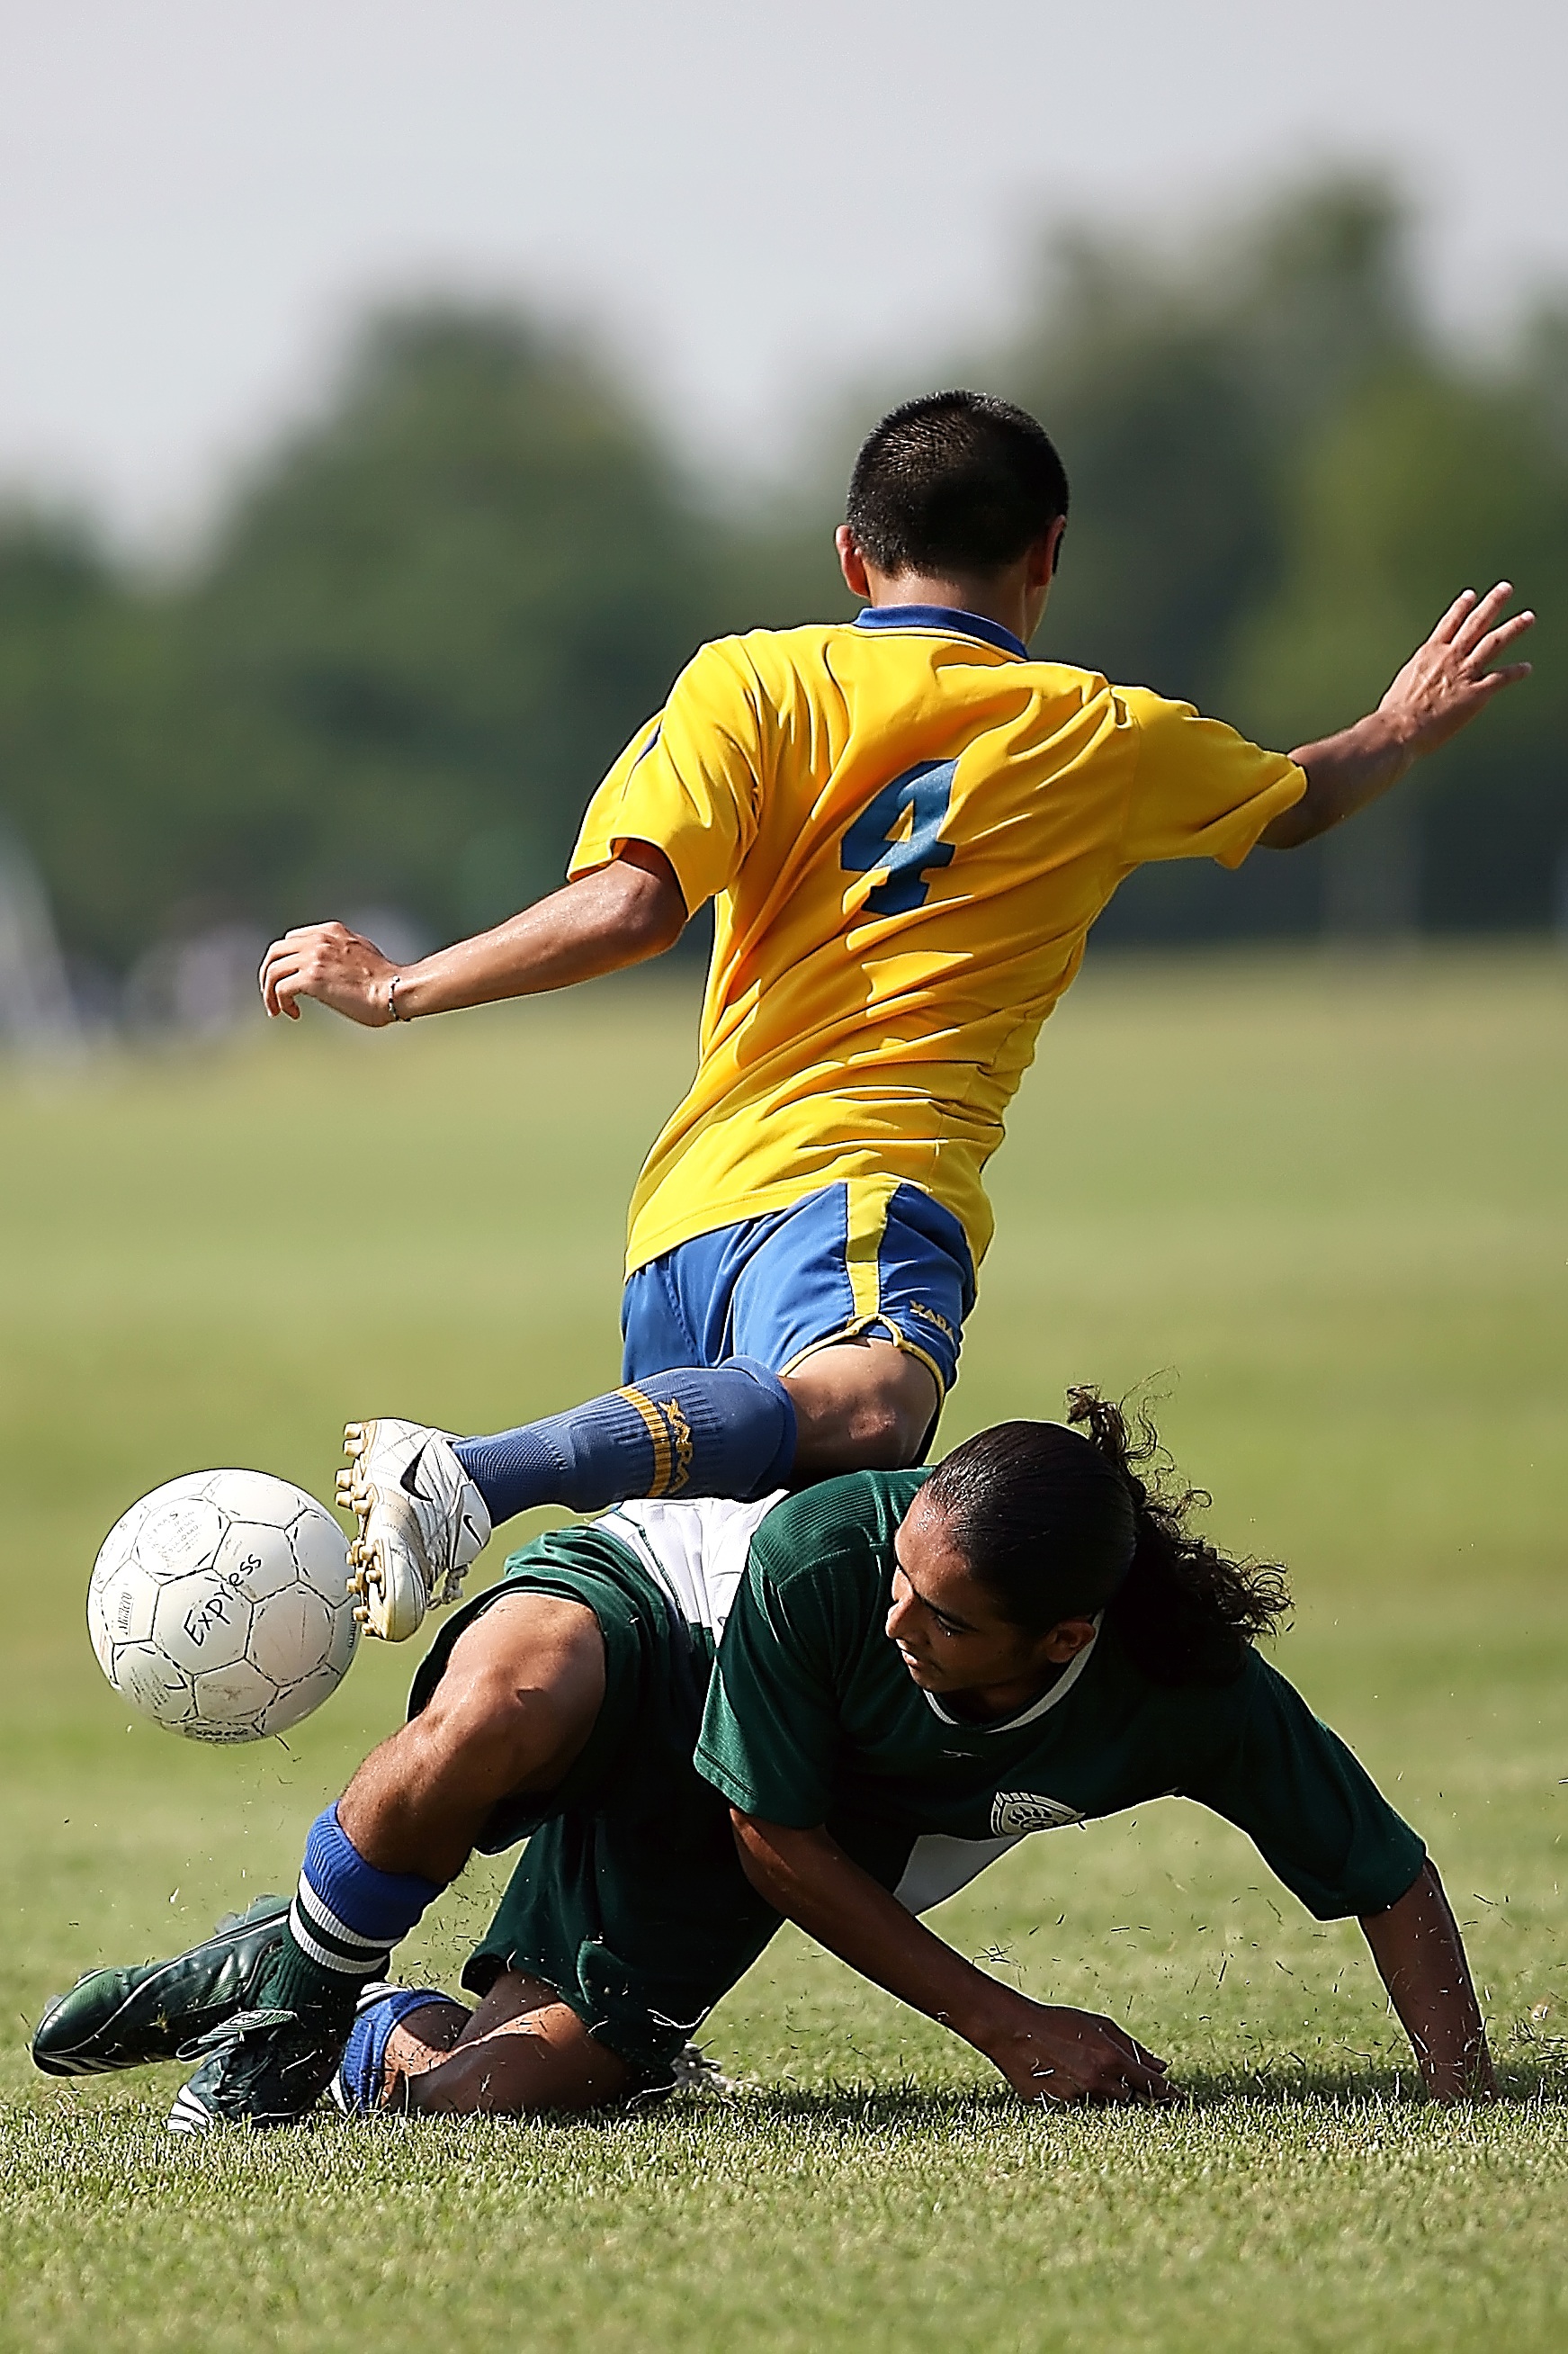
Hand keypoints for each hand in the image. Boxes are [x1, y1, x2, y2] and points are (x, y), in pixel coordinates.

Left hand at [259, 922, 399, 1025]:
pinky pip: (280, 988)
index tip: (290, 982)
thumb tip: (331, 966)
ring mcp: (314, 957)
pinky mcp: (311, 978)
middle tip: (273, 997)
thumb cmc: (386, 981)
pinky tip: (293, 1013)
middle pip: (275, 952)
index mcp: (331, 931)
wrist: (396, 991)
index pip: (292, 940)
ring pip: (272, 971)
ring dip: (269, 992)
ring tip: (277, 1010)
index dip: (286, 962)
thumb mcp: (361, 952)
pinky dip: (280, 1002)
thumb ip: (342, 952)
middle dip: (268, 975)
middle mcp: (319, 940)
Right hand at [980, 1995, 1176, 2106]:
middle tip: (1123, 2087)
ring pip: (1105, 2108)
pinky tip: (1062, 2080)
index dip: (1169, 2095)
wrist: (1014, 2031)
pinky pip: (1080, 2111)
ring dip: (1104, 2098)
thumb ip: (1132, 2047)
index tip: (1183, 2102)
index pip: (1150, 2085)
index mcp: (1111, 2059)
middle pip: (1130, 2101)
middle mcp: (1098, 2082)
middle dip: (1132, 2096)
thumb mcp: (1099, 2026)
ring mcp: (1078, 2099)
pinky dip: (1079, 2101)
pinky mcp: (1059, 2109)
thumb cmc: (1059, 2023)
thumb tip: (1161, 2067)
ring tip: (1083, 2076)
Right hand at [1378, 581, 1533, 761]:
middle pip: (1476, 624)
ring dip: (1513, 628)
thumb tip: (1418, 684)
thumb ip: (1418, 677)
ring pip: (1494, 643)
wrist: (1400, 727)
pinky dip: (1515, 673)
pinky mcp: (1476, 693)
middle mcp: (1449, 656)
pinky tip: (1526, 668)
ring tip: (1528, 617)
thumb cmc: (1395, 712)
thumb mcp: (1403, 683)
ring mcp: (1464, 673)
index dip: (1461, 608)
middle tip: (1505, 589)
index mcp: (1428, 653)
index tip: (1471, 595)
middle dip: (1492, 604)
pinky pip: (1500, 678)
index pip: (1449, 623)